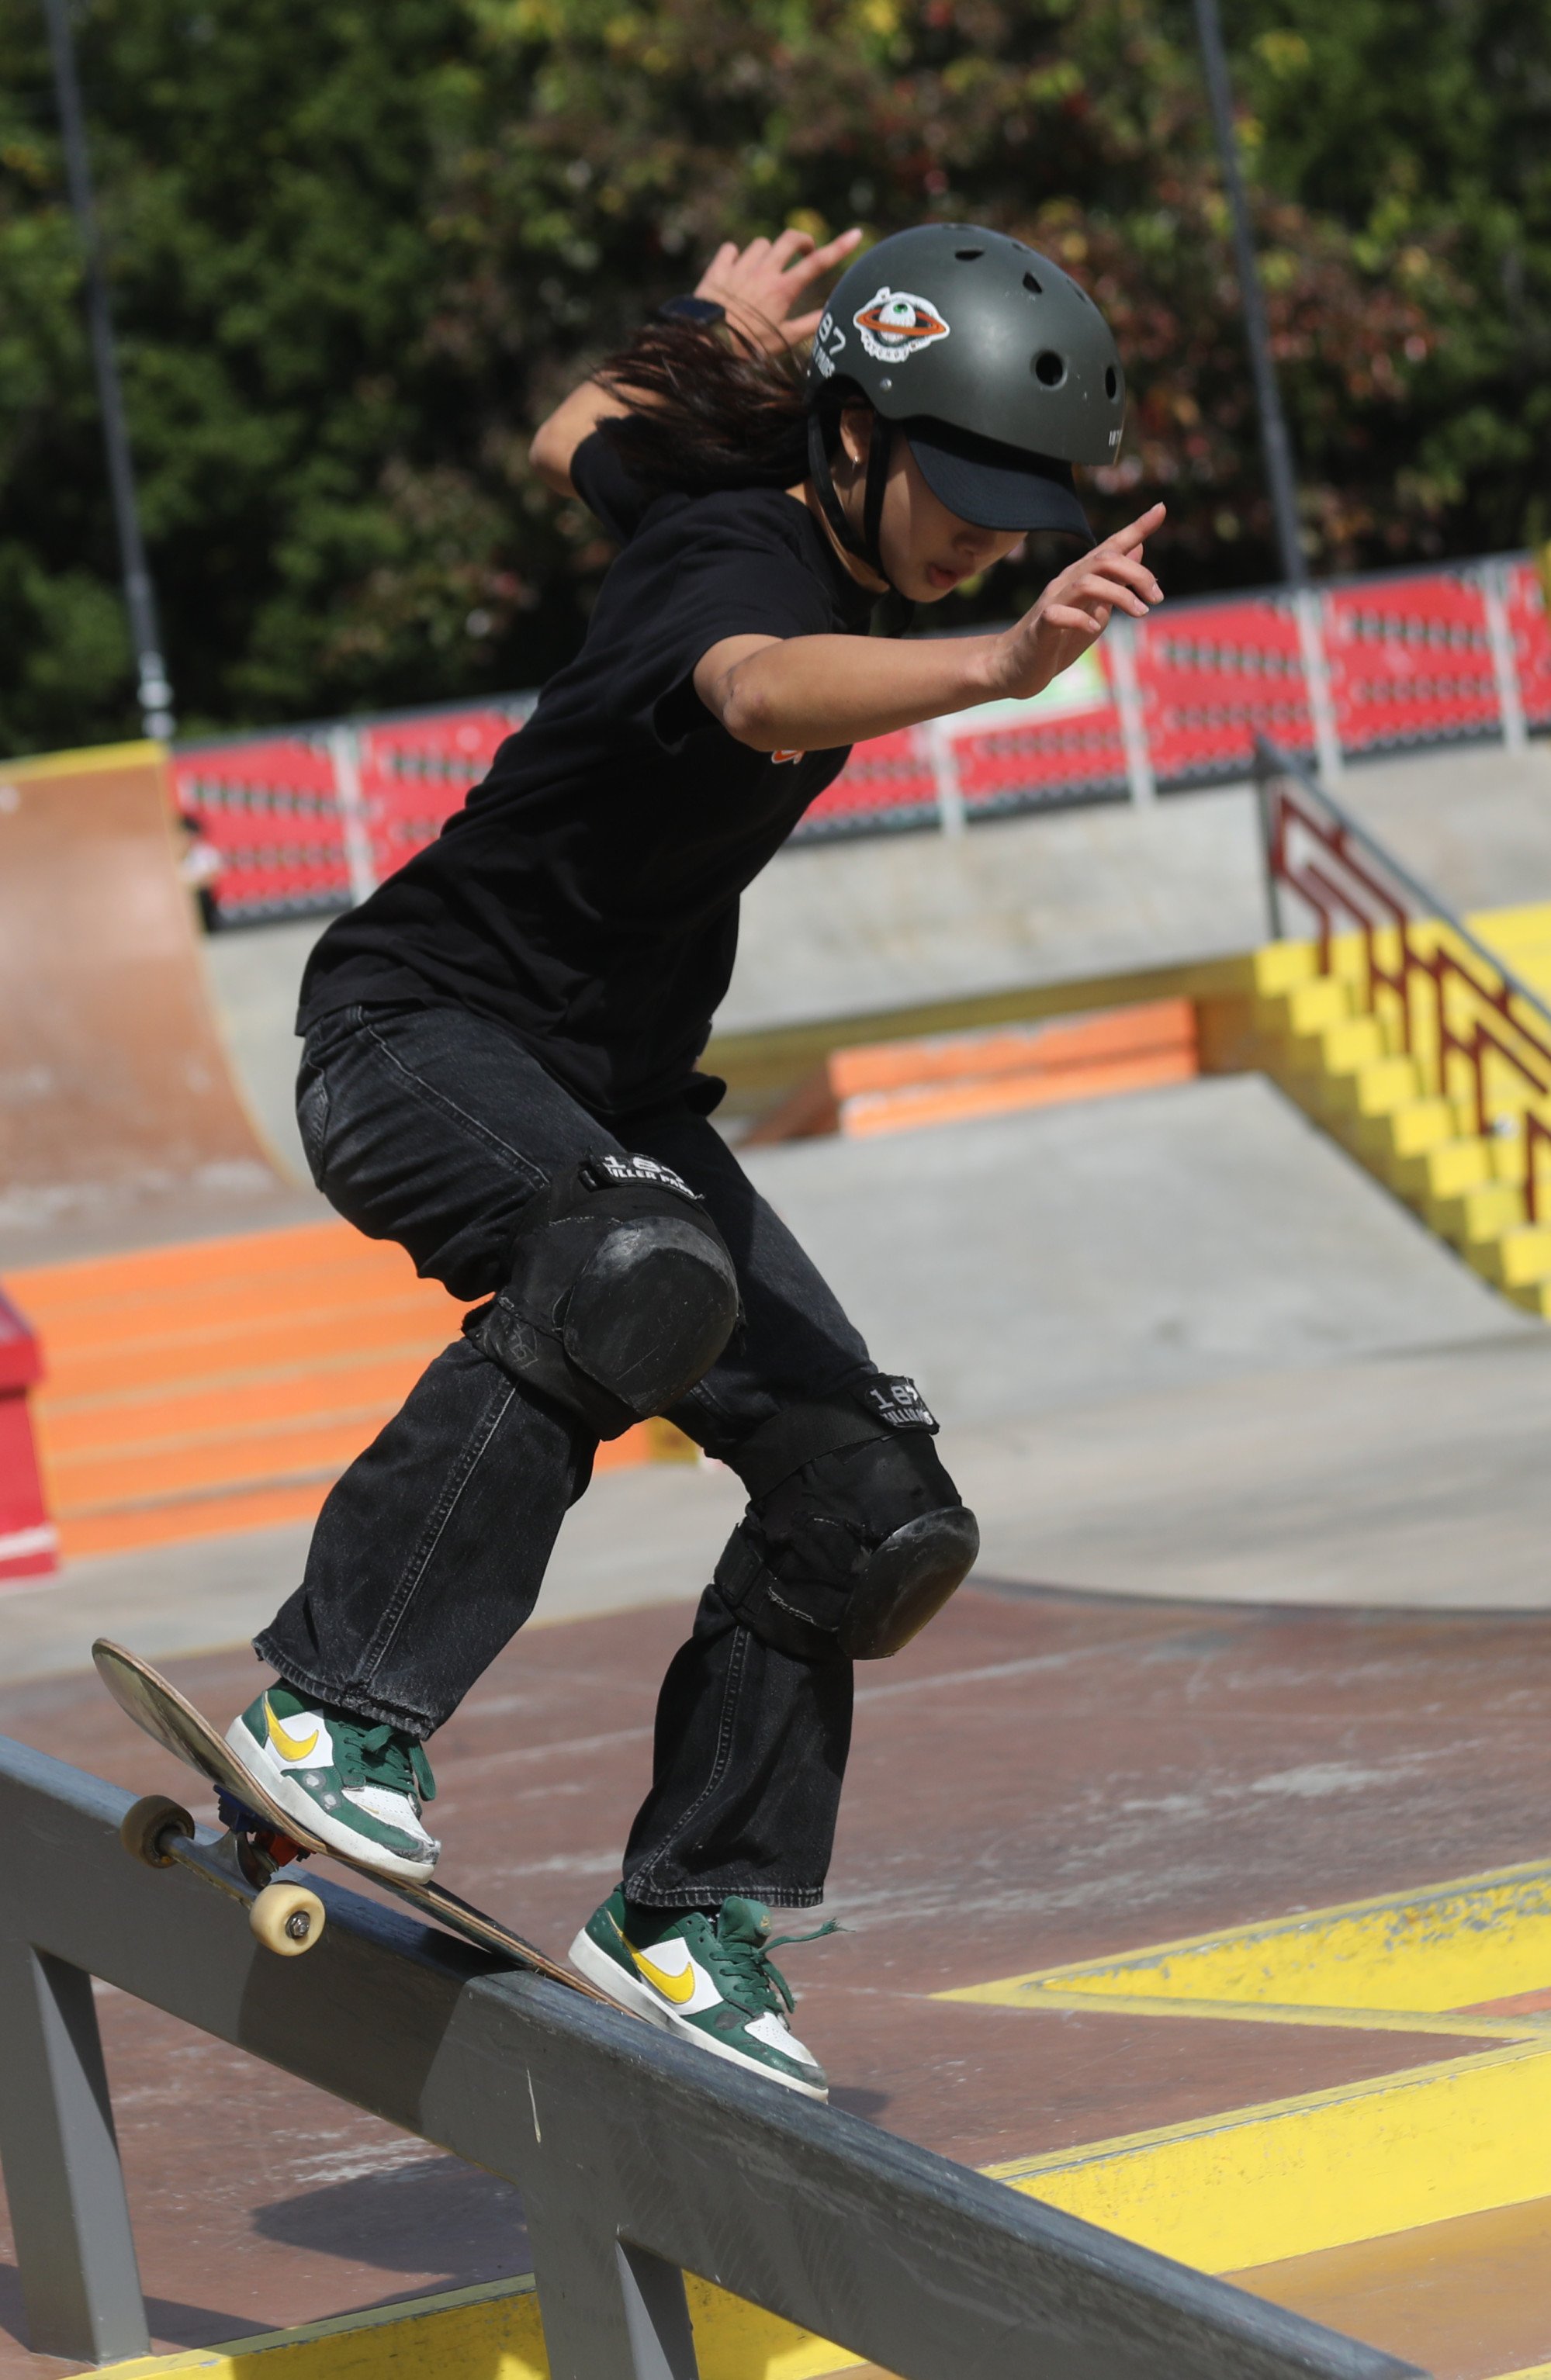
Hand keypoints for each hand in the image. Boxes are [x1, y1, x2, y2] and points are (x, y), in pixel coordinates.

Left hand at [694, 226, 863, 353]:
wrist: (706, 342)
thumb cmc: (746, 347)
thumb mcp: (782, 340)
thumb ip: (809, 325)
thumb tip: (832, 313)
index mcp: (783, 289)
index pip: (817, 263)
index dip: (839, 248)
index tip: (856, 234)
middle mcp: (763, 272)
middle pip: (790, 239)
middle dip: (801, 241)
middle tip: (805, 251)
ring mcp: (740, 267)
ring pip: (761, 244)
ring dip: (767, 253)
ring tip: (764, 270)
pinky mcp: (719, 269)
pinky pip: (730, 250)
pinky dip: (735, 256)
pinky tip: (735, 269)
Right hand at [987, 504, 1167, 699]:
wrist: (1018, 667)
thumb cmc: (1059, 638)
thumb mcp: (1097, 607)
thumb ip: (1115, 581)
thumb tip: (1139, 548)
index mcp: (1082, 577)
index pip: (1111, 546)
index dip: (1136, 527)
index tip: (1161, 508)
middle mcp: (1066, 582)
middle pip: (1104, 560)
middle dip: (1137, 575)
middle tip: (1157, 598)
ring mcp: (1051, 602)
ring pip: (1086, 582)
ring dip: (1119, 595)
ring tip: (1140, 613)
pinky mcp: (1040, 627)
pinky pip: (1058, 614)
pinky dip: (1082, 619)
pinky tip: (1094, 628)